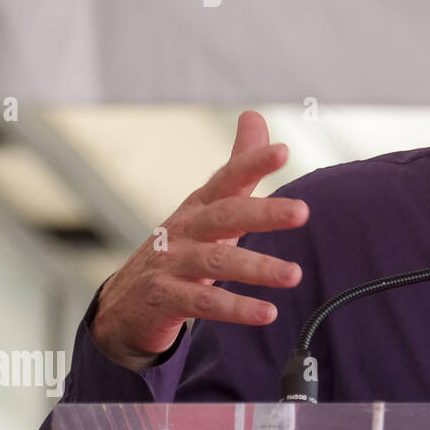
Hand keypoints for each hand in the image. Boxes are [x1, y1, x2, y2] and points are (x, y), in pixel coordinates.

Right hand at [91, 111, 309, 371]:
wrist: (126, 306)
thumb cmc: (181, 249)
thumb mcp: (209, 207)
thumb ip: (238, 167)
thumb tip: (254, 116)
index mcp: (200, 206)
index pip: (228, 178)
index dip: (253, 162)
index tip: (284, 150)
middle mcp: (184, 229)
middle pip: (225, 215)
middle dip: (264, 212)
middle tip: (302, 212)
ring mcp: (171, 263)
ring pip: (216, 261)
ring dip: (258, 268)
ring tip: (294, 275)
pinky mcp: (165, 298)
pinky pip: (204, 303)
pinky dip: (237, 309)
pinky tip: (268, 313)